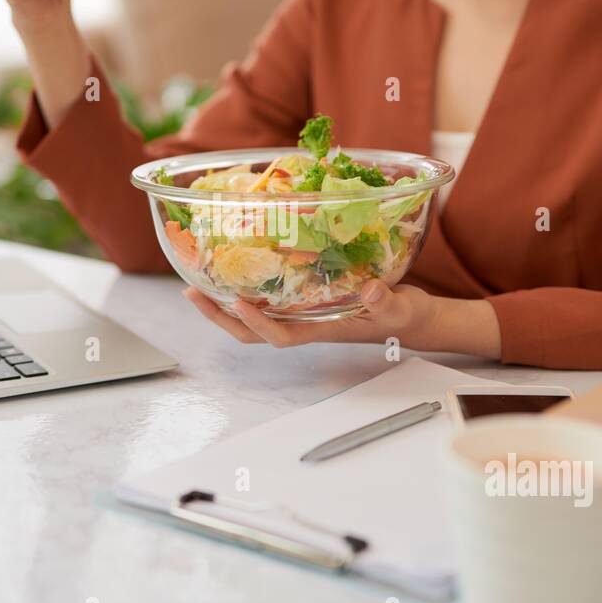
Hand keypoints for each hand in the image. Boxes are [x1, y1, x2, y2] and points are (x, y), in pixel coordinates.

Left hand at [183, 280, 441, 348]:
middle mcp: (305, 322)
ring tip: (197, 282)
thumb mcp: (400, 307)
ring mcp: (303, 312)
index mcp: (322, 329)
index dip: (256, 323)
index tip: (237, 303)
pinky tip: (232, 268)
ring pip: (254, 316)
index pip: (280, 334)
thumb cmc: (404, 315)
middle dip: (221, 316)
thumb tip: (370, 289)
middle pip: (252, 331)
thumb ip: (386, 300)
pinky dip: (246, 286)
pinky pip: (267, 297)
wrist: (409, 317)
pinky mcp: (305, 297)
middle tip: (192, 292)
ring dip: (224, 303)